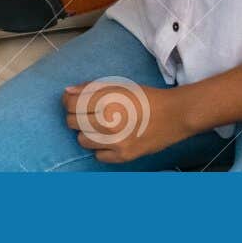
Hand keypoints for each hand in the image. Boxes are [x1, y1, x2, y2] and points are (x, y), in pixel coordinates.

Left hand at [63, 79, 191, 163]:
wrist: (173, 115)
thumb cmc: (145, 97)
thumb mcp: (117, 86)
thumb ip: (90, 88)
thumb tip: (68, 92)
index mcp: (106, 100)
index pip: (70, 104)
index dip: (67, 101)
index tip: (71, 100)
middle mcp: (108, 122)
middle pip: (72, 122)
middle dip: (76, 116)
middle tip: (87, 113)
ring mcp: (115, 142)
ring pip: (82, 140)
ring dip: (86, 133)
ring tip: (99, 126)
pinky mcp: (123, 156)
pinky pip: (98, 156)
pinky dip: (100, 148)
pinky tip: (109, 139)